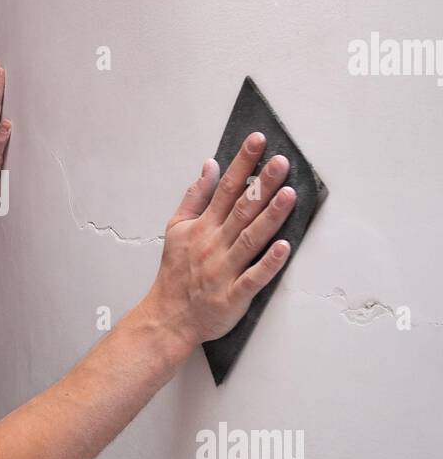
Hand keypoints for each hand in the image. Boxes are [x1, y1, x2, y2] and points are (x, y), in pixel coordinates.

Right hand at [144, 132, 296, 346]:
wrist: (169, 316)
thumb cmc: (176, 272)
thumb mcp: (176, 228)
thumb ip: (195, 196)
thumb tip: (209, 166)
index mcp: (203, 226)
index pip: (225, 188)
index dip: (243, 164)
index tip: (258, 142)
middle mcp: (215, 244)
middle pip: (241, 209)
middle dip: (262, 184)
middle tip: (281, 163)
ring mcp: (225, 269)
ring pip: (251, 238)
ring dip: (270, 216)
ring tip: (289, 194)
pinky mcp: (234, 295)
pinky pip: (254, 277)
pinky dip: (269, 263)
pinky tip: (285, 247)